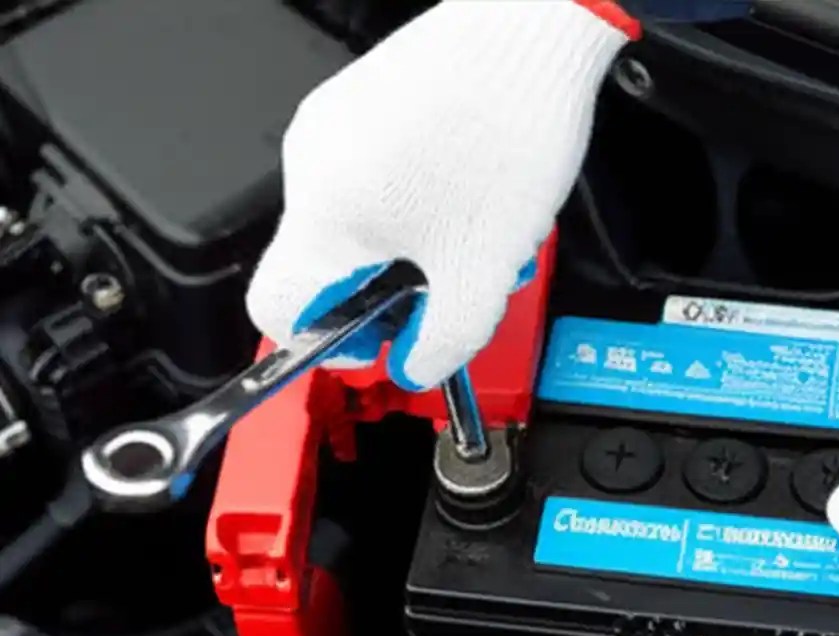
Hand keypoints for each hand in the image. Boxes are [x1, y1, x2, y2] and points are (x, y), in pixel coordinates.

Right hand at [246, 0, 633, 389]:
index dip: (326, 343)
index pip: (276, 312)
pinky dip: (422, 203)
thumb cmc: (505, 132)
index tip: (380, 341)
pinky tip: (475, 195)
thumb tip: (416, 367)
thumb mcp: (481, 271)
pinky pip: (377, 176)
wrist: (530, 28)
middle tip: (453, 290)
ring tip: (482, 237)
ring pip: (360, 222)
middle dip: (396, 292)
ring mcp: (335, 127)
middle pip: (327, 267)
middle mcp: (311, 168)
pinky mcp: (365, 100)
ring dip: (420, 249)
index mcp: (323, 218)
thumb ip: (444, 340)